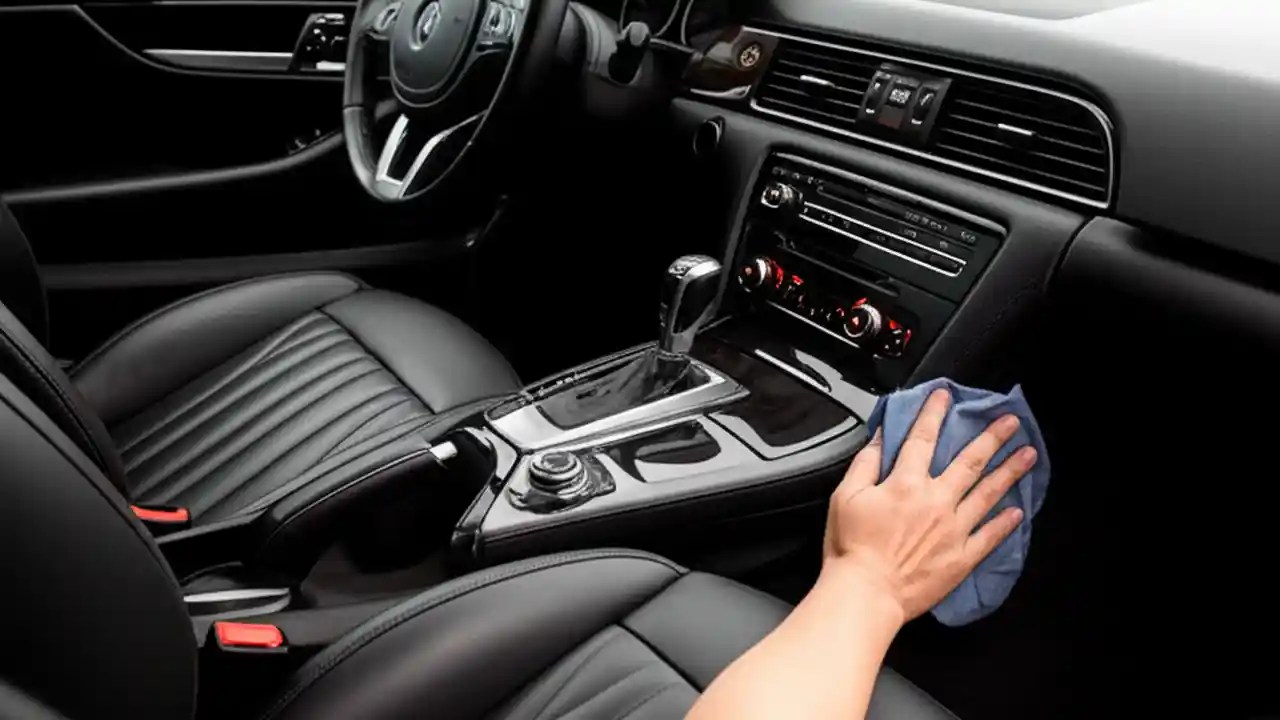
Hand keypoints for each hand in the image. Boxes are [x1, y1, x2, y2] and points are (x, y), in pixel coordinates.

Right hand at [823, 388, 1036, 622]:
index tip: (946, 396)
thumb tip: (879, 439)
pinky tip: (1018, 511)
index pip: (922, 439)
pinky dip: (1005, 523)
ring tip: (1027, 454)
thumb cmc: (851, 548)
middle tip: (1010, 421)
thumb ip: (864, 464)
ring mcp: (953, 529)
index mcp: (905, 484)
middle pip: (969, 462)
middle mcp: (935, 501)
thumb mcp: (845, 497)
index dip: (934, 413)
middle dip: (991, 438)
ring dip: (1009, 471)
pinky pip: (989, 536)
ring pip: (987, 493)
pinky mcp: (961, 557)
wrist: (867, 592)